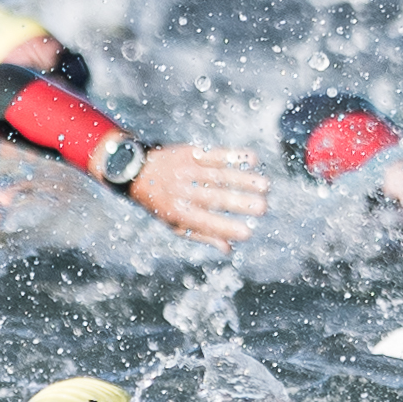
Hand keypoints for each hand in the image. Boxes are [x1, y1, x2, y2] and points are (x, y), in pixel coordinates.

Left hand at [123, 143, 268, 248]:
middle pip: (216, 197)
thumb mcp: (174, 224)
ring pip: (219, 175)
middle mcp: (182, 191)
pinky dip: (234, 156)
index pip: (205, 222)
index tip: (248, 233)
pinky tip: (252, 160)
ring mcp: (187, 170)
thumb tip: (229, 248)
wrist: (136, 170)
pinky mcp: (191, 153)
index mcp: (178, 212)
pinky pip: (215, 154)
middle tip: (264, 208)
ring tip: (266, 186)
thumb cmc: (160, 202)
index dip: (226, 228)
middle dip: (241, 202)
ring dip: (245, 179)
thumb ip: (202, 235)